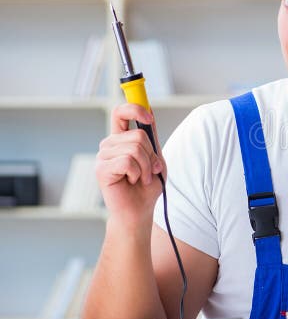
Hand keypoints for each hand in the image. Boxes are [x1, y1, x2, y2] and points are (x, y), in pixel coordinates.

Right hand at [95, 103, 165, 230]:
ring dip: (146, 166)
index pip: (121, 113)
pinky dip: (137, 173)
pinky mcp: (101, 169)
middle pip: (138, 135)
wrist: (140, 209)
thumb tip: (149, 109)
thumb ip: (151, 135)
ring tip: (141, 178)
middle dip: (151, 155)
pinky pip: (127, 162)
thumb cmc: (147, 185)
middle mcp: (109, 145)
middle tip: (150, 170)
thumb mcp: (155, 156)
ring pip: (135, 148)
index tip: (149, 118)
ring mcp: (103, 156)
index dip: (135, 108)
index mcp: (121, 139)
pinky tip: (132, 181)